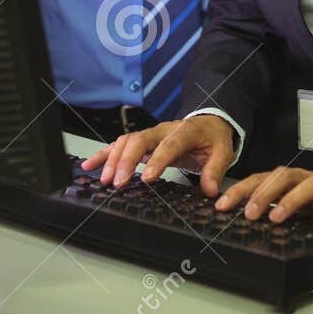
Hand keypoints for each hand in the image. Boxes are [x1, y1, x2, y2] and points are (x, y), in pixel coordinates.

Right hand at [79, 115, 235, 195]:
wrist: (208, 123)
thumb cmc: (213, 138)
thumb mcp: (223, 152)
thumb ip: (215, 170)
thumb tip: (208, 190)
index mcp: (184, 132)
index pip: (168, 145)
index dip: (156, 160)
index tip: (146, 178)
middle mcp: (162, 130)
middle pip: (139, 140)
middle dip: (126, 161)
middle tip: (118, 183)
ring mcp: (150, 134)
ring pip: (125, 141)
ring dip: (112, 159)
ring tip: (104, 180)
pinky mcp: (140, 141)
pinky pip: (119, 145)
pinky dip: (104, 154)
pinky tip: (89, 165)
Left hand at [215, 166, 312, 234]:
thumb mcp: (293, 210)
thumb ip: (271, 211)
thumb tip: (239, 219)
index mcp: (289, 183)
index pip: (260, 180)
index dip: (240, 191)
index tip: (222, 205)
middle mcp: (305, 180)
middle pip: (282, 178)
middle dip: (263, 193)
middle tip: (249, 213)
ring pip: (308, 185)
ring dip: (291, 199)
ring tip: (277, 216)